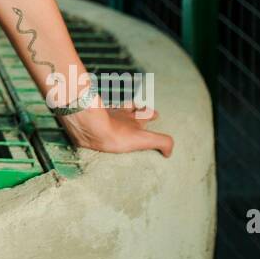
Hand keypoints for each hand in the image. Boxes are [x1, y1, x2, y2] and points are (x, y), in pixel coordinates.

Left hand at [55, 96, 173, 156]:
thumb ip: (161, 142)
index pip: (146, 113)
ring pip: (115, 107)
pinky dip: (99, 112)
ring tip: (121, 110)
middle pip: (131, 108)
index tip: (155, 114)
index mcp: (134, 119)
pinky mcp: (91, 116)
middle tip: (141, 108)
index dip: (151, 113)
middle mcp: (121, 114)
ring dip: (119, 108)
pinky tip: (97, 115)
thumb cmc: (117, 133)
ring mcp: (105, 113)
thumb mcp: (144, 139)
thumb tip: (170, 151)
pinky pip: (97, 111)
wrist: (89, 126)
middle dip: (137, 108)